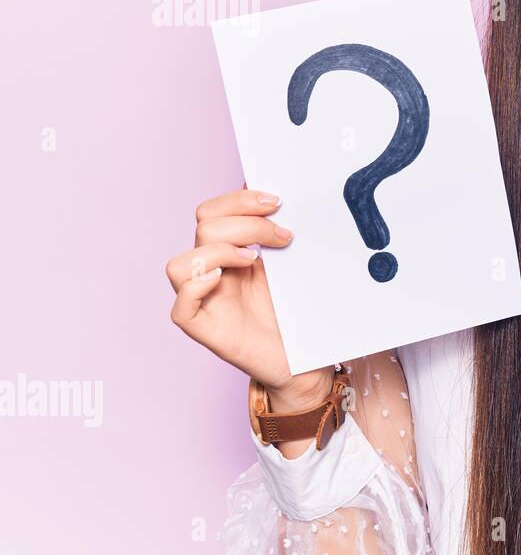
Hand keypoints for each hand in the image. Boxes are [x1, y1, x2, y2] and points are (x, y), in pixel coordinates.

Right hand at [165, 186, 333, 407]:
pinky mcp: (205, 330)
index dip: (239, 199)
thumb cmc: (297, 313)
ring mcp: (205, 302)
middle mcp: (212, 272)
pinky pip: (180, 307)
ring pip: (180, 264)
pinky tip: (223, 281)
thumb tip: (279, 194)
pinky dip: (196, 286)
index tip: (277, 202)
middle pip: (202, 228)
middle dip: (246, 223)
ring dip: (219, 252)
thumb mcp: (291, 265)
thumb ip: (278, 233)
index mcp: (229, 251)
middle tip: (283, 237)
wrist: (306, 360)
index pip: (212, 211)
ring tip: (254, 261)